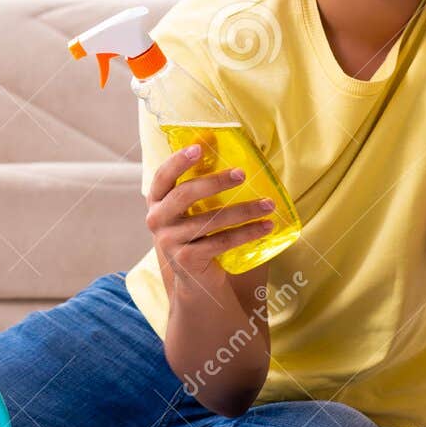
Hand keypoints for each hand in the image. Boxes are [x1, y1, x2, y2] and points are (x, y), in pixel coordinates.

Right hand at [145, 141, 274, 282]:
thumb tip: (221, 143)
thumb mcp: (194, 210)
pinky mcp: (186, 260)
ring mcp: (169, 242)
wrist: (196, 283)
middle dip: (215, 182)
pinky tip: (266, 227)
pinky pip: (221, 242)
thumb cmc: (199, 236)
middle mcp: (157, 220)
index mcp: (157, 202)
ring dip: (243, 210)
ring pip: (210, 220)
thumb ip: (201, 184)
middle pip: (185, 195)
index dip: (178, 161)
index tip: (199, 148)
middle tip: (242, 174)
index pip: (162, 177)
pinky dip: (247, 233)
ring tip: (269, 204)